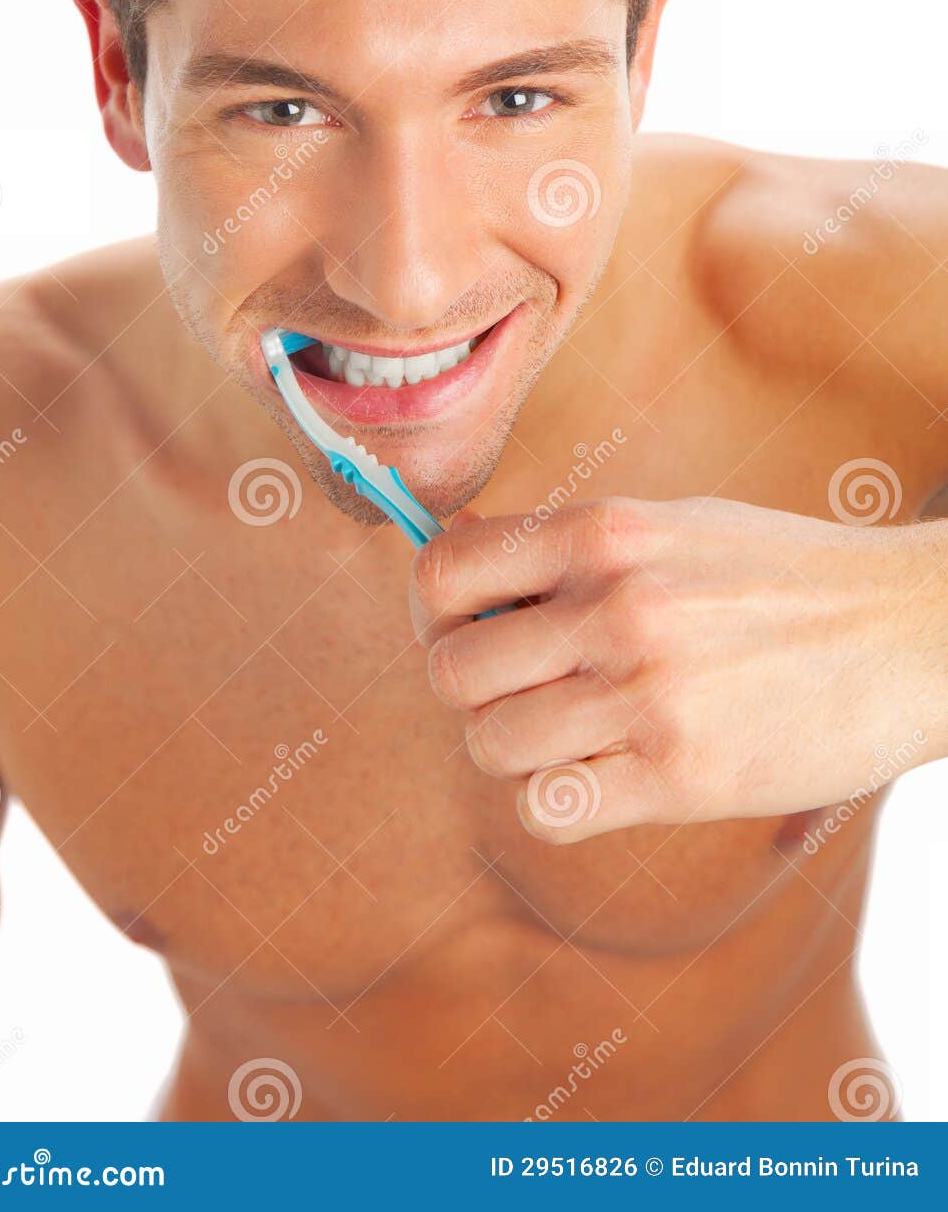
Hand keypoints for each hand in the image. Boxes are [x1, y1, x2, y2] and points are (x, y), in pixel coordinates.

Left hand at [409, 495, 945, 841]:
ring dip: (513, 751)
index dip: (433, 614)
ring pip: (492, 745)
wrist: (910, 634)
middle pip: (452, 672)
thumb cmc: (784, 578)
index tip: (463, 631)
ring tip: (568, 736)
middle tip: (520, 693)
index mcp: (604, 530)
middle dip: (470, 692)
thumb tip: (456, 552)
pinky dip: (556, 801)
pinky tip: (599, 779)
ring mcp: (647, 694)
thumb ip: (570, 545)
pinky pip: (550, 807)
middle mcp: (614, 607)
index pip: (443, 571)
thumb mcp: (674, 525)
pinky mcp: (681, 776)